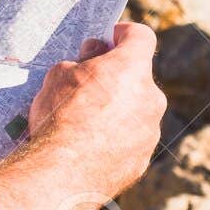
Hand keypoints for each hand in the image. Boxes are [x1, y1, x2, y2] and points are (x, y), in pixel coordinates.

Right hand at [27, 22, 165, 201]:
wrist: (63, 174)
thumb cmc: (59, 117)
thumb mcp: (58, 75)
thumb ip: (81, 62)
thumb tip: (91, 59)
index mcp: (132, 69)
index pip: (140, 36)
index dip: (121, 34)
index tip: (105, 41)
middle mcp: (151, 98)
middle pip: (137, 77)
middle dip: (115, 78)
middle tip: (85, 86)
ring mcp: (150, 132)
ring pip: (136, 112)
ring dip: (116, 111)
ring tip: (82, 122)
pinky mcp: (142, 160)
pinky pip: (130, 140)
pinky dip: (114, 139)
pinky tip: (87, 148)